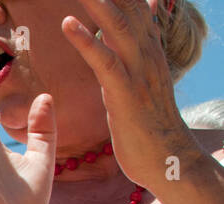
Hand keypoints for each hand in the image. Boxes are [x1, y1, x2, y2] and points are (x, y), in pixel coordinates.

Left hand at [62, 0, 199, 189]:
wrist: (165, 157)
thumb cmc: (147, 120)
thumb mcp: (143, 73)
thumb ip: (140, 39)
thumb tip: (143, 7)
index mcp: (147, 45)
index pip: (133, 2)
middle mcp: (145, 50)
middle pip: (125, 4)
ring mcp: (137, 68)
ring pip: (117, 23)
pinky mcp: (124, 90)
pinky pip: (104, 60)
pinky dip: (86, 39)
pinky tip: (68, 23)